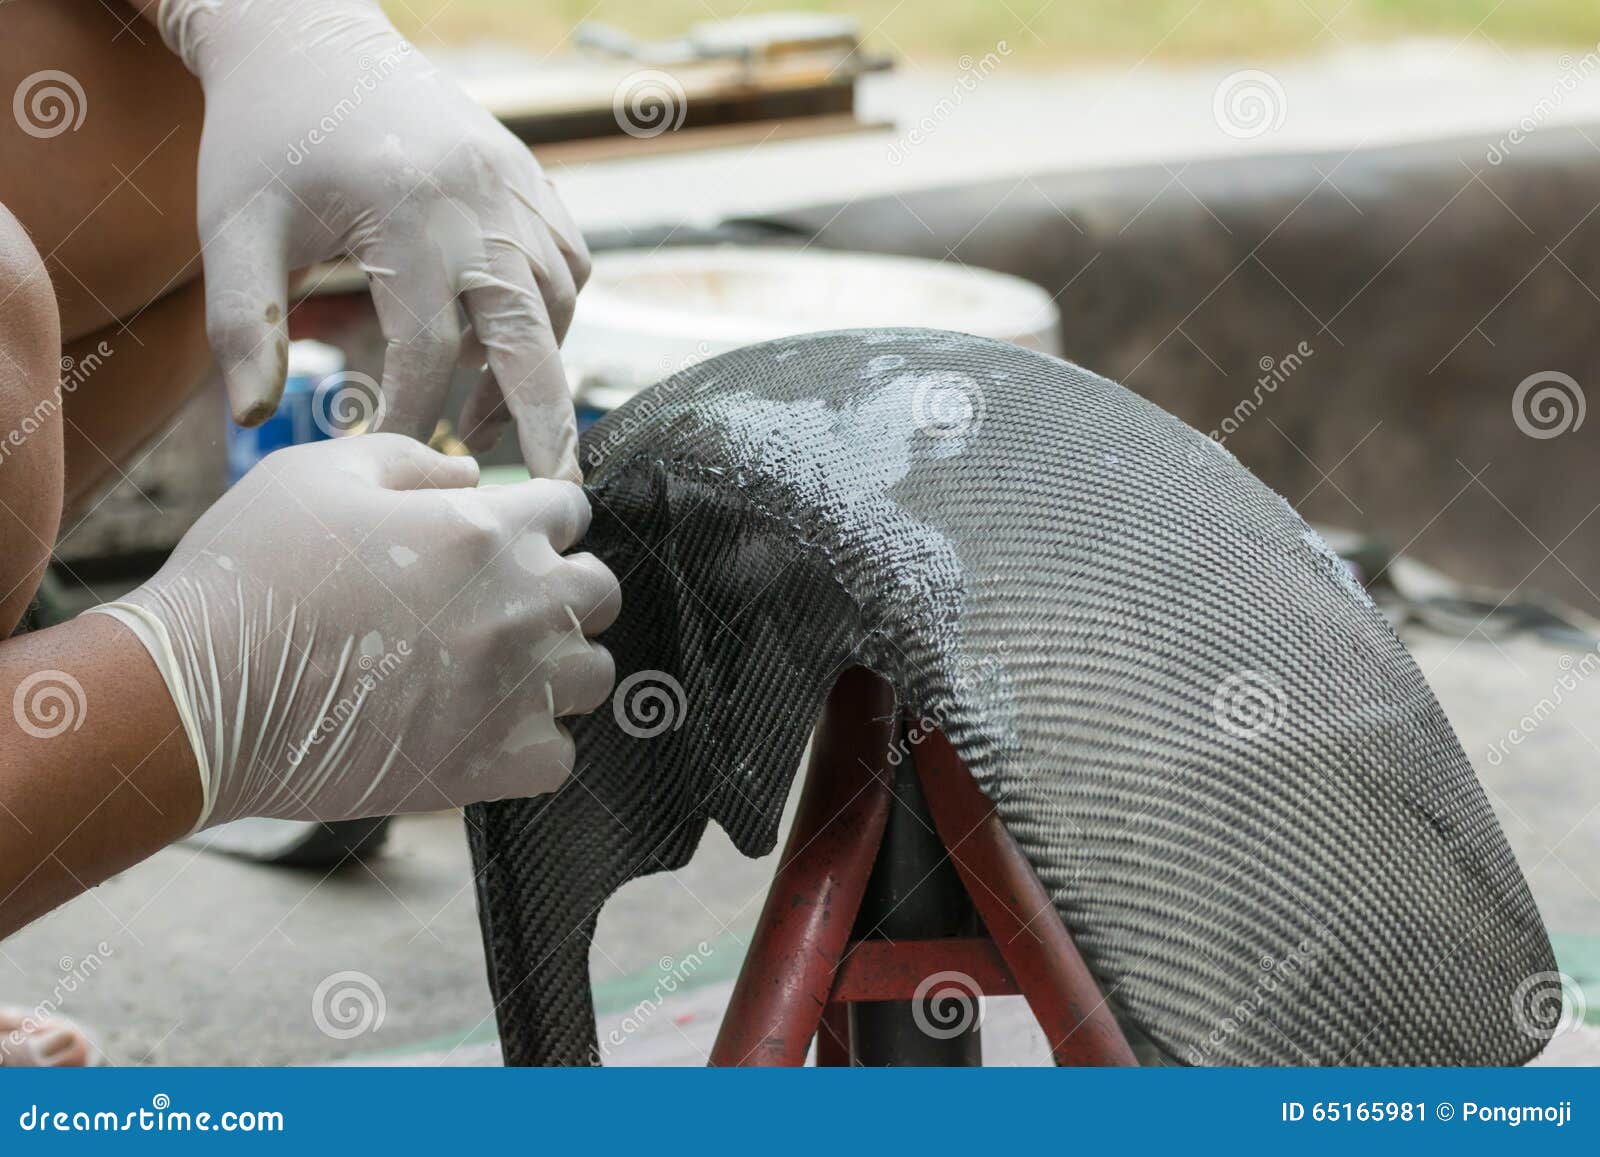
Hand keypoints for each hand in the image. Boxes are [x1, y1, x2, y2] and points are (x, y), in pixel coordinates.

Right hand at [85, 434, 618, 828]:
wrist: (199, 698)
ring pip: (592, 675)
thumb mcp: (320, 473)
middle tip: (505, 604)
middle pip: (601, 591)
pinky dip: (532, 745)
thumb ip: (412, 462)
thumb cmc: (250, 576)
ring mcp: (515, 691)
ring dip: (557, 668)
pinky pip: (559, 755)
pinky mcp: (493, 767)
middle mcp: (521, 606)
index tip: (507, 539)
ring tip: (498, 671)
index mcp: (489, 528)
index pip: (572, 509)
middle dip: (565, 588)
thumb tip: (471, 476)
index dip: (539, 519)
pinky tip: (484, 730)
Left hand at [157, 0, 589, 477]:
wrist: (312, 37)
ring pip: (558, 304)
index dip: (408, 415)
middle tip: (555, 493)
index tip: (387, 459)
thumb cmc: (266, 134)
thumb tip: (253, 420)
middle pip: (531, 337)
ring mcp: (516, 189)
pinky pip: (570, 262)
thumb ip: (241, 322)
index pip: (427, 351)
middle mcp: (479, 204)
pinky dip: (553, 313)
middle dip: (542, 422)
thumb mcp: (233, 225)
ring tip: (482, 420)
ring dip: (536, 368)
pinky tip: (506, 340)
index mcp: (406, 216)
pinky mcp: (531, 180)